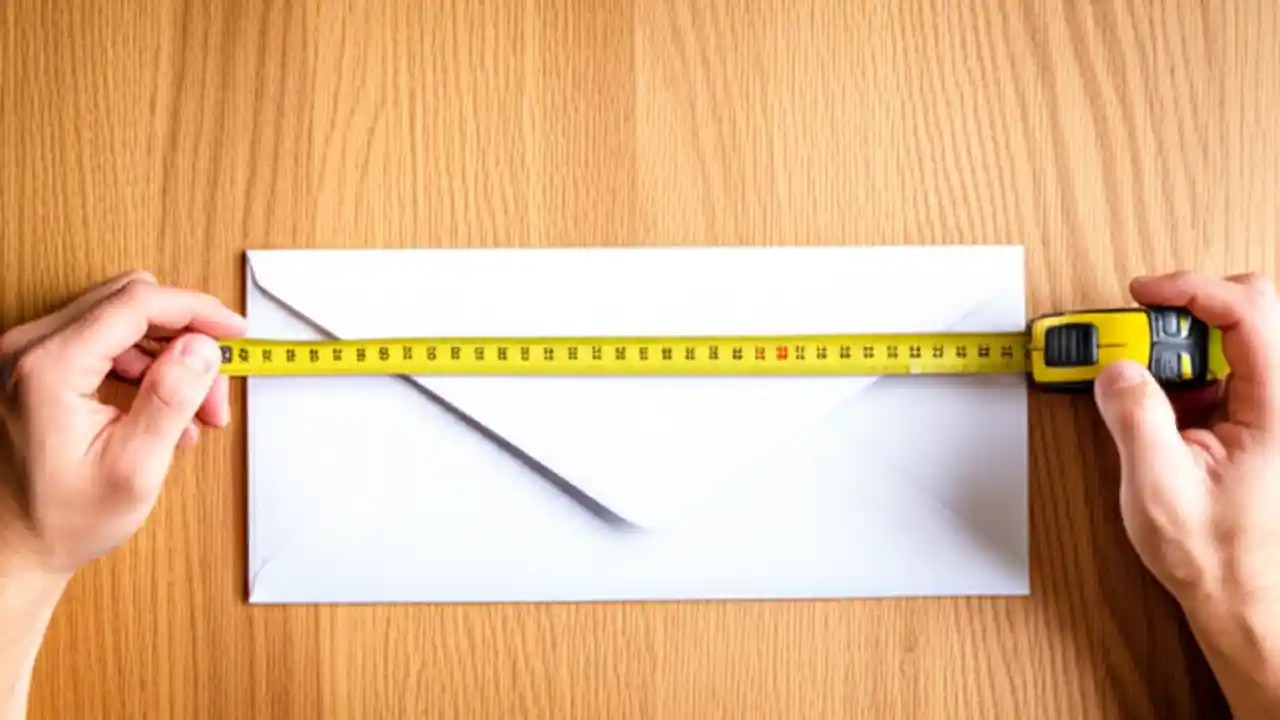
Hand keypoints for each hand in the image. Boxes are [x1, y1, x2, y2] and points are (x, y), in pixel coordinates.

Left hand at [0, 271, 244, 579]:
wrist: (15, 543)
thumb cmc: (63, 517)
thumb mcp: (134, 468)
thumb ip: (170, 400)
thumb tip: (203, 347)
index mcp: (49, 368)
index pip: (136, 303)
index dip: (196, 310)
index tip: (234, 331)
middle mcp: (30, 348)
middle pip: (131, 302)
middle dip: (186, 339)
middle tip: (214, 388)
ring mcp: (30, 353)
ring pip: (123, 318)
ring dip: (169, 354)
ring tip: (193, 410)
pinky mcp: (37, 362)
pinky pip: (105, 338)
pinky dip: (145, 364)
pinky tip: (162, 407)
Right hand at [1092, 270, 1279, 718]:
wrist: (1242, 600)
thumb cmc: (1218, 557)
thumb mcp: (1157, 487)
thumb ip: (1134, 418)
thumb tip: (1116, 369)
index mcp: (1278, 410)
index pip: (1249, 312)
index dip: (1192, 288)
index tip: (1145, 293)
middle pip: (1244, 313)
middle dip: (1180, 317)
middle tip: (1135, 344)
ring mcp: (1268, 410)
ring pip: (1227, 341)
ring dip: (1177, 352)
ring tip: (1142, 390)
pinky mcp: (1251, 420)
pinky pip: (1217, 373)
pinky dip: (1179, 379)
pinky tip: (1160, 415)